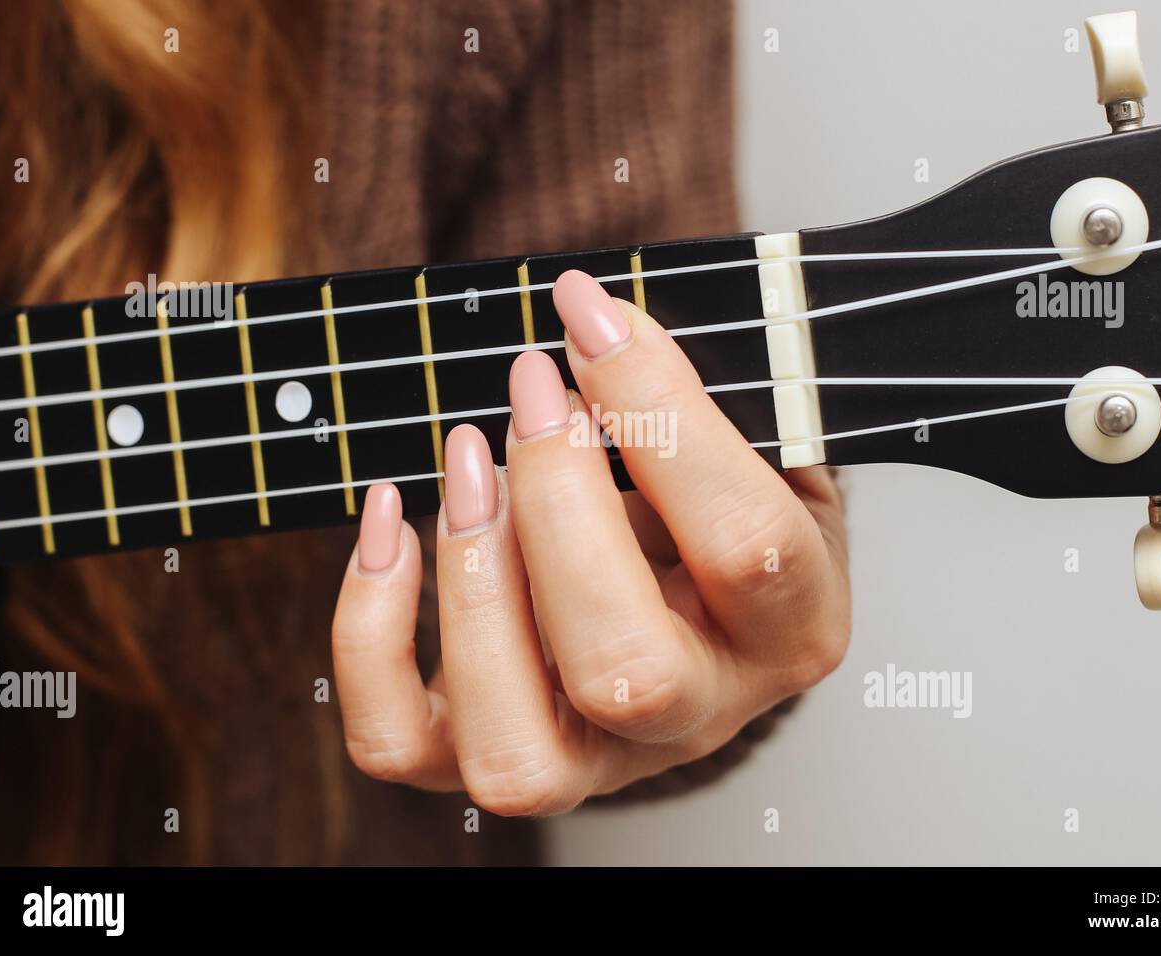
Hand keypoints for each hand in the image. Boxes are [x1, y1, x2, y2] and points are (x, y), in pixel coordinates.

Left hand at [331, 270, 849, 813]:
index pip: (743, 544)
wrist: (706, 594)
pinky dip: (368, 632)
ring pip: (510, 746)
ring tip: (468, 456)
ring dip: (469, 580)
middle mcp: (699, 715)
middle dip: (556, 507)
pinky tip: (392, 523)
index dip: (659, 416)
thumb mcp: (760, 446)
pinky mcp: (501, 754)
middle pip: (623, 672)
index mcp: (792, 628)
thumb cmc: (725, 508)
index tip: (589, 319)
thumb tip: (594, 328)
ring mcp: (595, 759)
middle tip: (533, 392)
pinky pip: (401, 741)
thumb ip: (699, 402)